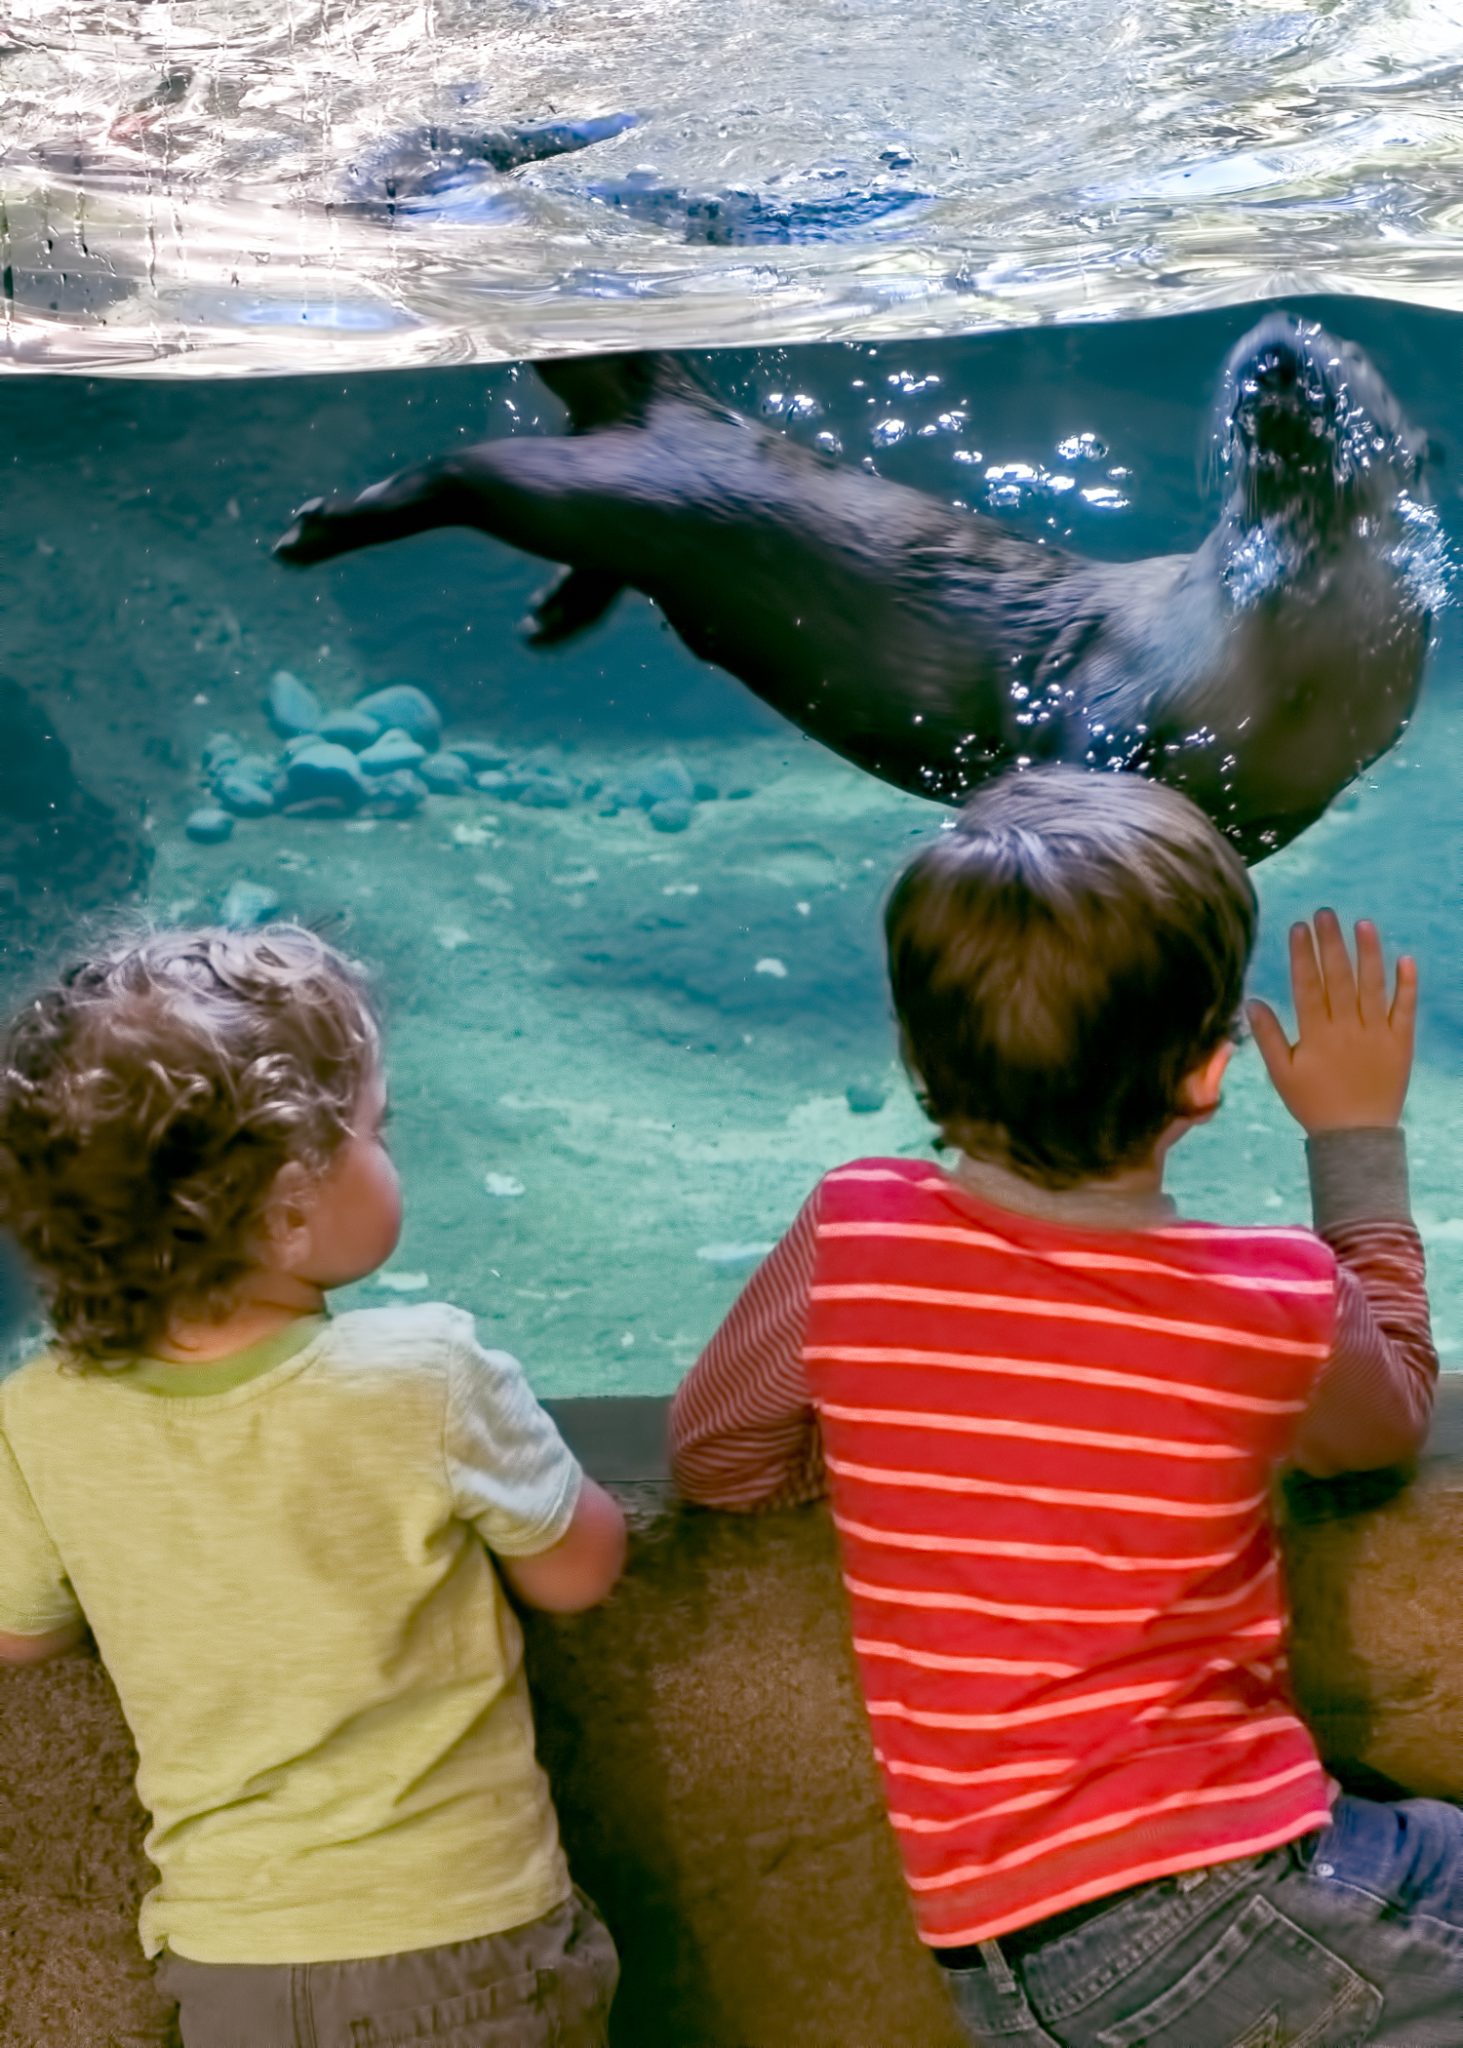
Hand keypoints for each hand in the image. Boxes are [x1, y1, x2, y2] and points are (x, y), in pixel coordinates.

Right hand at [1247, 910, 1416, 1133]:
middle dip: (1331, 943)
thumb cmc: (1314, 1105)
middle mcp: (1347, 1030)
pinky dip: (1406, 984)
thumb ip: (1268, 1037)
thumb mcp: (1282, 1075)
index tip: (1298, 927)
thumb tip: (1251, 1001)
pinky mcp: (1400, 1043)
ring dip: (1368, 953)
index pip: (1308, 986)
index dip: (1303, 956)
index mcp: (1316, 1036)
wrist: (1357, 1137)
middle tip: (1325, 912)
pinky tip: (1405, 958)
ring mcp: (1377, 1035)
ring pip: (1372, 986)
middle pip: (1339, 978)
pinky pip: (1405, 1009)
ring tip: (1363, 924)